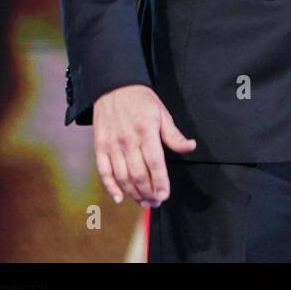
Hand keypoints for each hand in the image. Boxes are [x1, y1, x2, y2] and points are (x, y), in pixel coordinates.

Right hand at [93, 85, 195, 207]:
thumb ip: (174, 135)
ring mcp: (112, 144)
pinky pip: (104, 171)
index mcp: (146, 131)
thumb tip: (190, 147)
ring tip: (143, 202)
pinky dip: (110, 186)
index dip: (161, 182)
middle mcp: (128, 140)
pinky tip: (119, 197)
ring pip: (122, 176)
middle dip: (148, 192)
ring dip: (133, 193)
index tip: (165, 195)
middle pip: (138, 174)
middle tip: (156, 202)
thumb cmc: (142, 101)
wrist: (113, 86)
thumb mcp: (162, 114)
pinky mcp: (100, 146)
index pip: (155, 163)